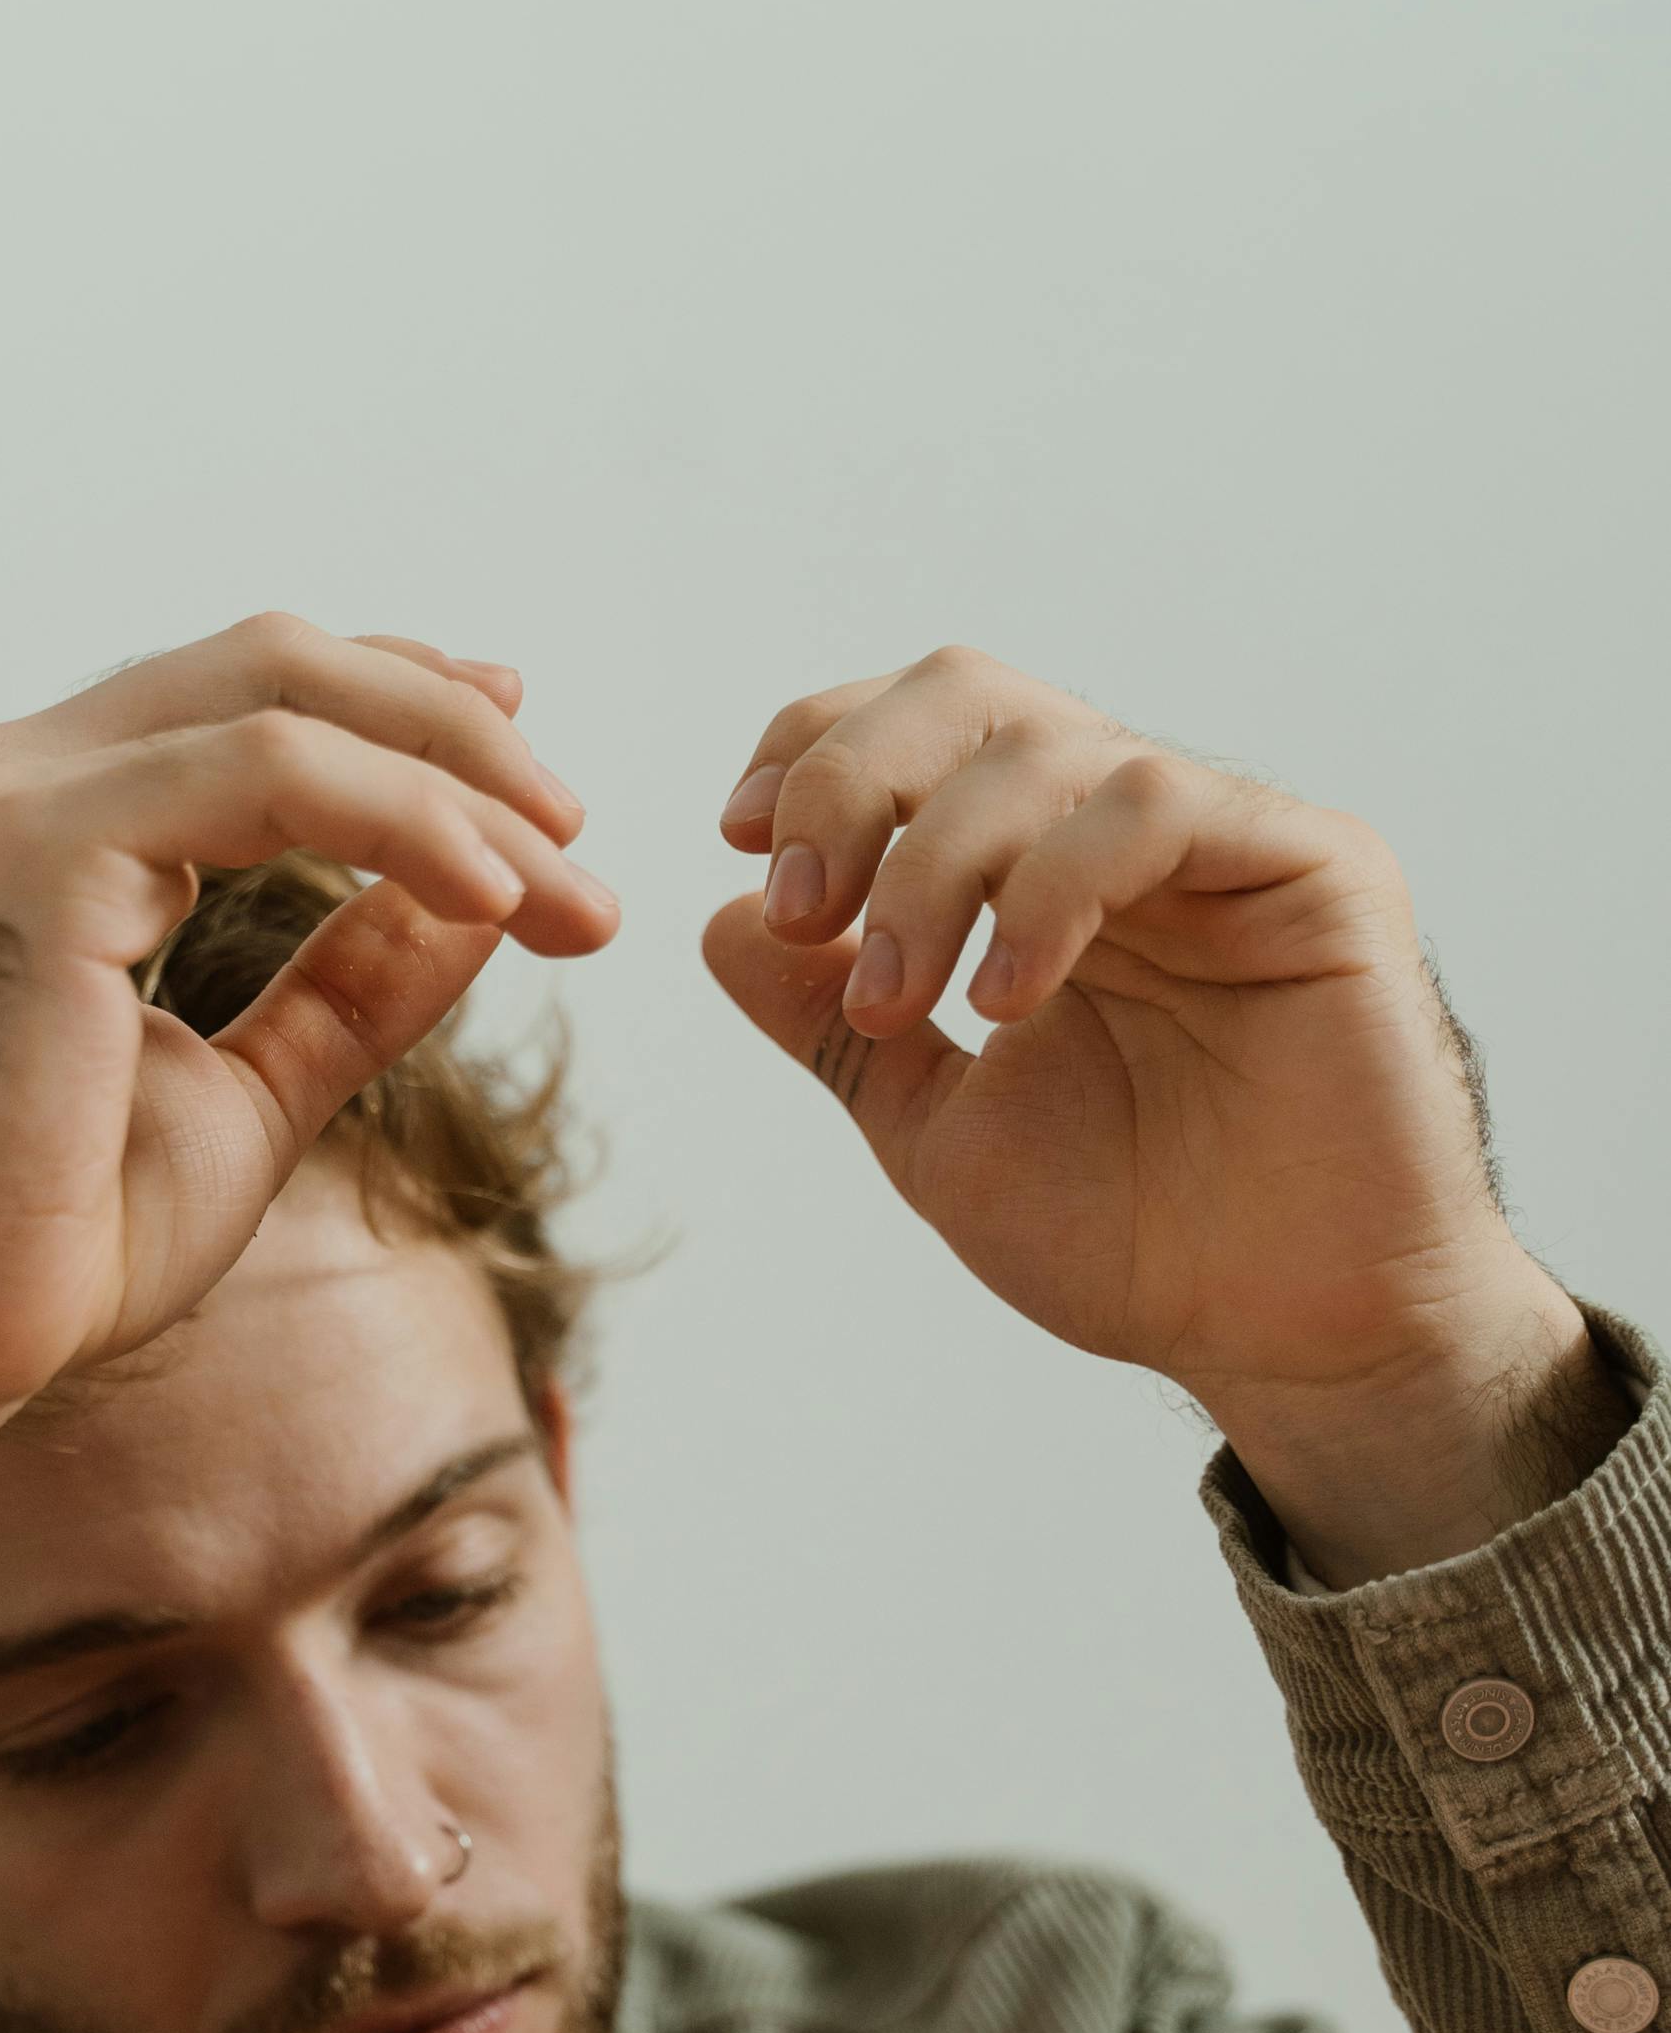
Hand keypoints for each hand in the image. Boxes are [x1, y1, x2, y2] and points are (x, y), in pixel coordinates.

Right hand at [0, 613, 614, 1430]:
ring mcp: (14, 797)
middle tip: (579, 829)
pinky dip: (405, 823)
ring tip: (570, 887)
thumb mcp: (247, 1097)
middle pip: (277, 667)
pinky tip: (493, 900)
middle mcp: (10, 777)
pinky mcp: (39, 847)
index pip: (244, 703)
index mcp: (43, 826)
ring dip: (459, 784)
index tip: (527, 775)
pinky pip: (271, 776)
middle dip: (453, 732)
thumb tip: (484, 910)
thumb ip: (351, 990)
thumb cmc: (44, 1249)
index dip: (399, 714)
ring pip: (287, 701)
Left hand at [704, 647, 1620, 1579]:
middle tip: (804, 907)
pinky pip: (1155, 806)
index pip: (914, 732)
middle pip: (967, 696)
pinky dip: (1052, 888)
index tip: (742, 842)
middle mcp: (1123, 835)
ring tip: (905, 1004)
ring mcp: (1221, 842)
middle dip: (851, 779)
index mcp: (1037, 874)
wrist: (1280, 1336)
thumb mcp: (936, 1129)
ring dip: (934, 864)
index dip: (815, 752)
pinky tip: (1010, 1000)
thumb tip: (719, 922)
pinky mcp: (1313, 869)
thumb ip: (835, 1027)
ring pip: (1047, 747)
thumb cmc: (1136, 1243)